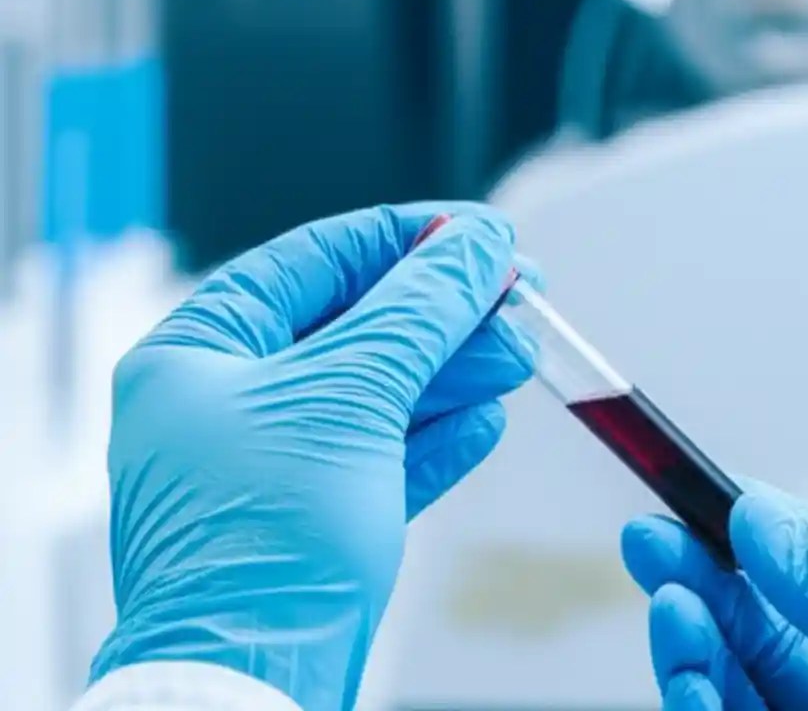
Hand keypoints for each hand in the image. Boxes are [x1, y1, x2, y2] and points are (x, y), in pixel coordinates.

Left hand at [91, 203, 531, 709]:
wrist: (254, 678)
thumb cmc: (261, 542)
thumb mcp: (350, 393)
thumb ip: (420, 310)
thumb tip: (474, 247)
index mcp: (197, 353)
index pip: (314, 260)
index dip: (407, 238)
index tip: (478, 233)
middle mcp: (226, 402)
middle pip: (356, 325)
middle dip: (444, 313)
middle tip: (517, 296)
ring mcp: (270, 463)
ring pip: (378, 392)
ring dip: (454, 372)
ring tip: (518, 353)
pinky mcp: (313, 518)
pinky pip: (384, 456)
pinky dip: (436, 438)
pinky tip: (484, 421)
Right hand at [622, 482, 807, 709]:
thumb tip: (765, 518)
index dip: (772, 540)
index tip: (711, 497)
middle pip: (772, 638)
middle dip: (709, 583)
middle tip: (652, 539)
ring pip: (736, 695)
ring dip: (693, 643)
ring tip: (671, 601)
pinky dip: (697, 705)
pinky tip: (689, 678)